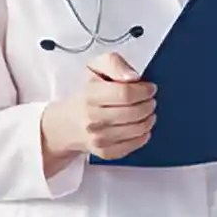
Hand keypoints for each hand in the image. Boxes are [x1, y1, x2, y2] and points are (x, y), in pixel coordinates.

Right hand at [41, 52, 157, 168]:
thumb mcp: (96, 67)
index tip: (149, 88)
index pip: (126, 94)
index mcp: (90, 95)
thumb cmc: (88, 93)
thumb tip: (133, 77)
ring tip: (146, 112)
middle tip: (149, 100)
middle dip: (149, 104)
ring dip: (149, 119)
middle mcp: (92, 119)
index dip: (144, 90)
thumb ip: (115, 64)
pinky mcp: (105, 152)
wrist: (67, 123)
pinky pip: (135, 144)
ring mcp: (99, 138)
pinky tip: (139, 126)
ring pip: (138, 129)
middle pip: (135, 112)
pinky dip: (143, 134)